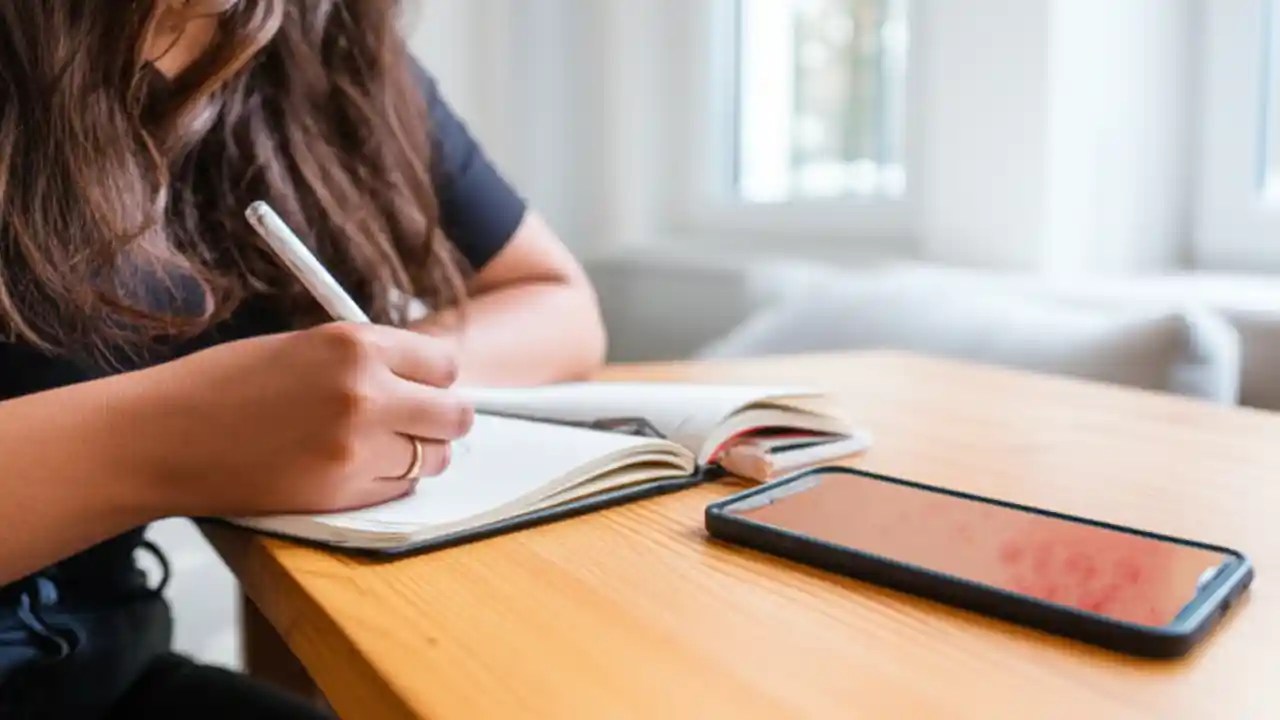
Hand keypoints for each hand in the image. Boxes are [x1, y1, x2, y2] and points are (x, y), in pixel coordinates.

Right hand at [129, 323, 473, 516]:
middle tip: (417, 423)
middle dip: (441, 421)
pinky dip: (385, 483)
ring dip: (417, 456)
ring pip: (434, 460)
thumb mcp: (305, 347)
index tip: (422, 387)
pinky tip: (348, 469)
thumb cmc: (226, 385)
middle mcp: (366, 394)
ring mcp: (356, 448)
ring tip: (375, 448)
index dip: (434, 379)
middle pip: (455, 416)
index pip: (445, 364)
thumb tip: (429, 382)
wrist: (162, 435)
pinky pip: (398, 491)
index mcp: (356, 344)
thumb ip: (368, 361)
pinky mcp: (340, 493)